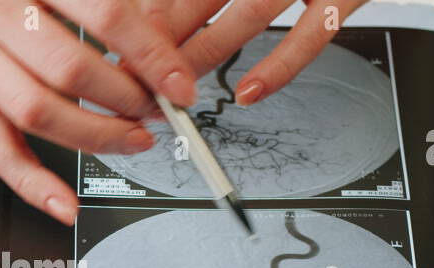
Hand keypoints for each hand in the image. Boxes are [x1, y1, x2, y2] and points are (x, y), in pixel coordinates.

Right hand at [0, 0, 197, 224]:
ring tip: (134, 139)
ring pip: (37, 112)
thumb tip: (166, 53)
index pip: (104, 15)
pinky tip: (65, 205)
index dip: (151, 56)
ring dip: (95, 136)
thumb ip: (112, 4)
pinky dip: (34, 185)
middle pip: (69, 70)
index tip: (179, 84)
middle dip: (126, 99)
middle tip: (158, 109)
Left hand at [135, 0, 369, 105]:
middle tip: (135, 78)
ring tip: (175, 91)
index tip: (124, 46)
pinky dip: (278, 66)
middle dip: (165, 44)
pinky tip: (247, 93)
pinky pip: (310, 33)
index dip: (151, 20)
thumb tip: (157, 12)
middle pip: (204, 0)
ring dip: (205, 54)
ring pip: (245, 16)